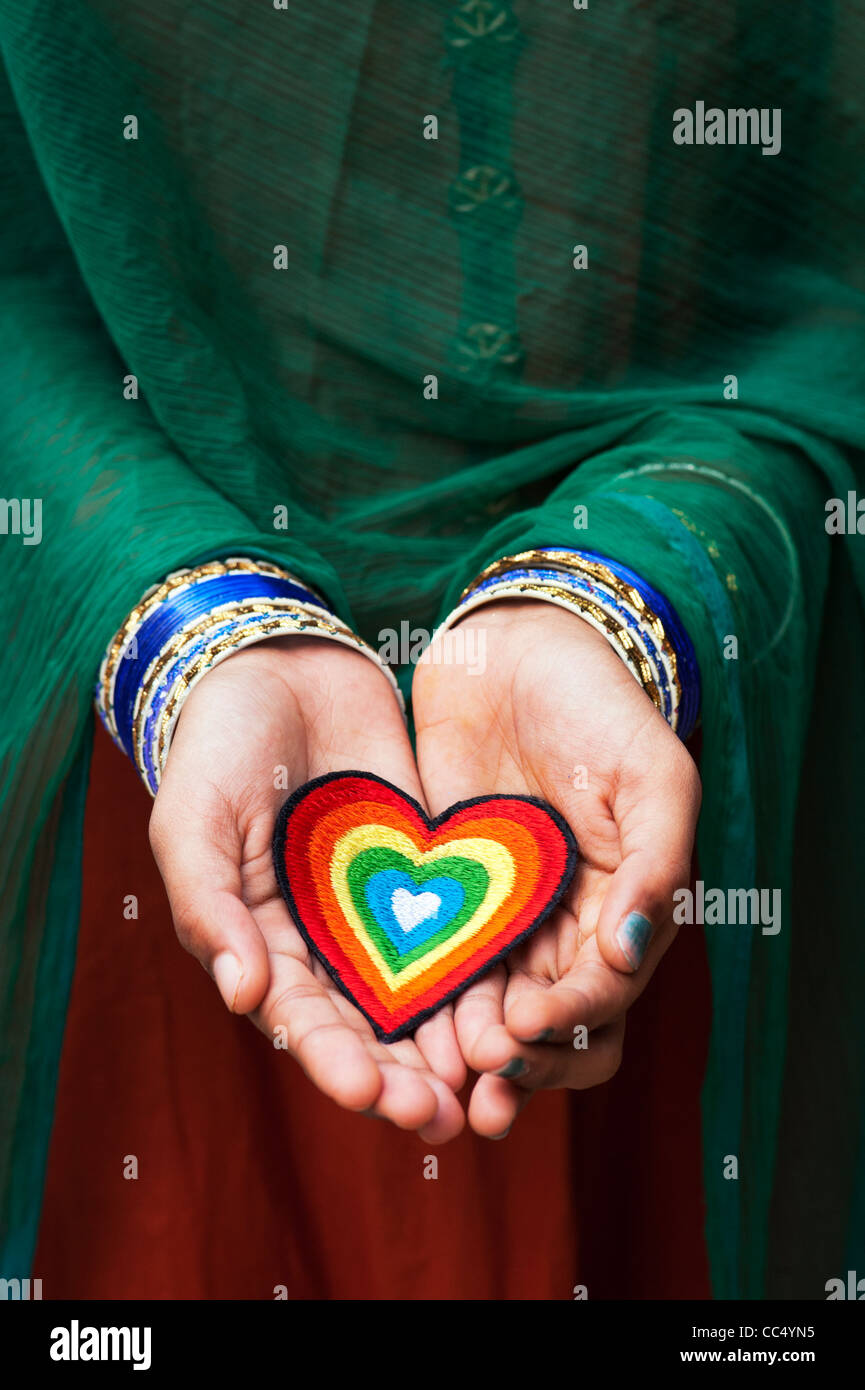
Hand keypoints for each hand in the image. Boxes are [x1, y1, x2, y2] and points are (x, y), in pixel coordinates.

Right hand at [148, 637, 464, 1140]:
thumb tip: (242, 995)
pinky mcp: (427, 870)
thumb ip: (208, 905)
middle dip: (402, 1076)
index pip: (301, 1019)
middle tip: (444, 1118)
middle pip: (367, 1026)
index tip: (373, 1095)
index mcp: (262, 940)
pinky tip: (512, 1004)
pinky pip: (459, 928)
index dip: (335, 1061)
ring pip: (419, 993)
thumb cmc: (219, 745)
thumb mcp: (194, 819)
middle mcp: (324, 940)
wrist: (284, 665)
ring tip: (488, 1088)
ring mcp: (379, 909)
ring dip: (449, 1044)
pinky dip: (481, 971)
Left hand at [413, 600, 700, 1138]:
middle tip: (482, 1083)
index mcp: (625, 910)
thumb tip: (630, 957)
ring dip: (469, 1053)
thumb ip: (655, 866)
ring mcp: (503, 915)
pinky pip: (436, 960)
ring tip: (438, 1080)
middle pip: (551, 1027)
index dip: (570, 1021)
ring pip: (490, 1009)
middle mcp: (564, 927)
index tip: (525, 1026)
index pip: (606, 996)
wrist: (515, 648)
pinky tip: (398, 1021)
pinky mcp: (446, 893)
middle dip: (521, 1064)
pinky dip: (424, 999)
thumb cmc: (598, 705)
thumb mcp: (651, 776)